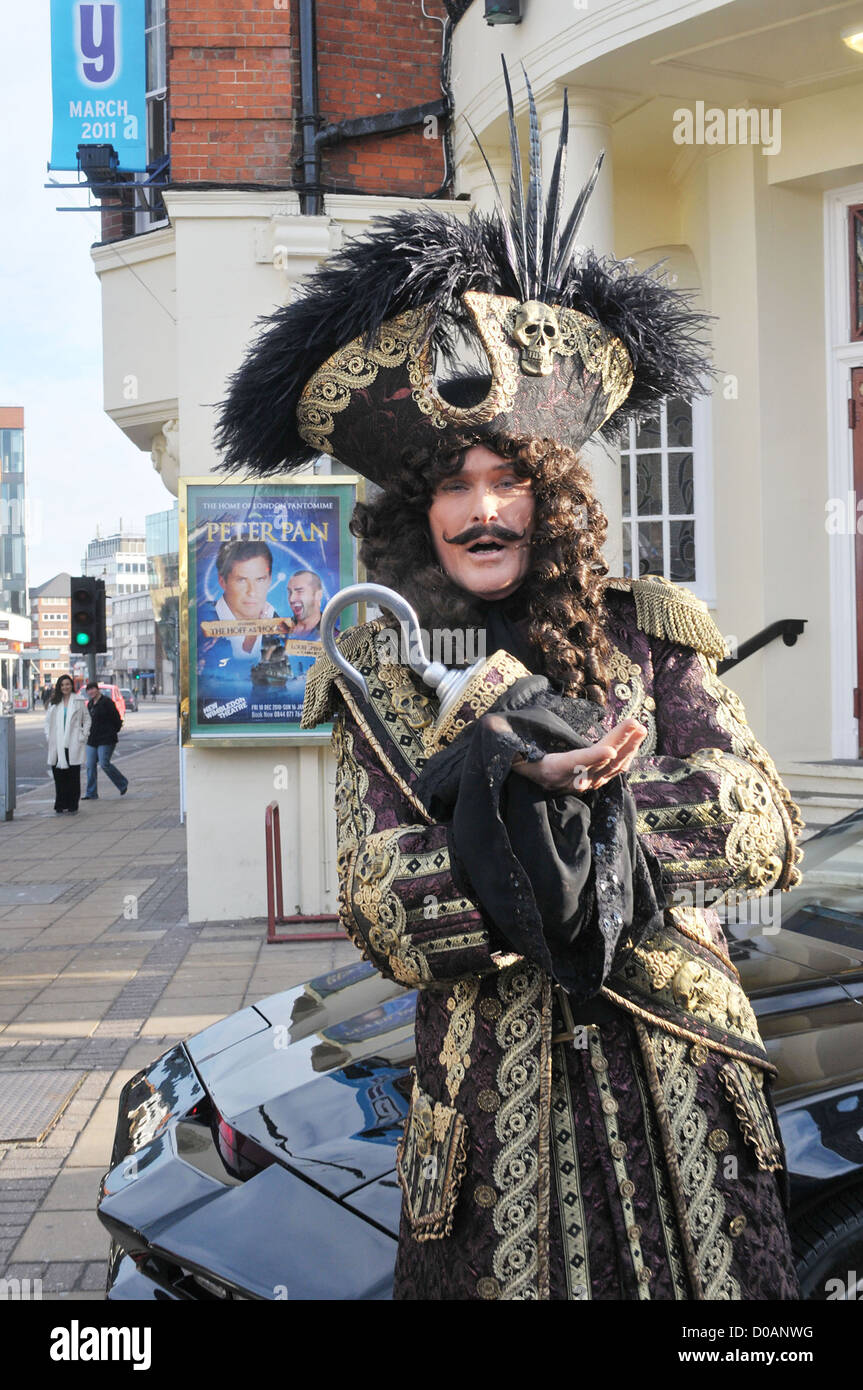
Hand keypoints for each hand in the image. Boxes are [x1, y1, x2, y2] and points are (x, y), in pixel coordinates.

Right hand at [511, 718, 646, 793]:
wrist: (513, 768)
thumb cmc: (510, 747)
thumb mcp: (502, 739)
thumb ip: (499, 733)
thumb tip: (489, 725)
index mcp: (546, 769)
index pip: (571, 764)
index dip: (590, 759)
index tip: (609, 751)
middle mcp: (565, 781)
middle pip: (597, 765)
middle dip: (618, 744)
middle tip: (635, 724)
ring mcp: (578, 783)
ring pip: (608, 770)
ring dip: (627, 749)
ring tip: (640, 728)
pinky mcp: (587, 781)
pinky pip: (610, 773)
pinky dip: (624, 758)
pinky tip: (633, 743)